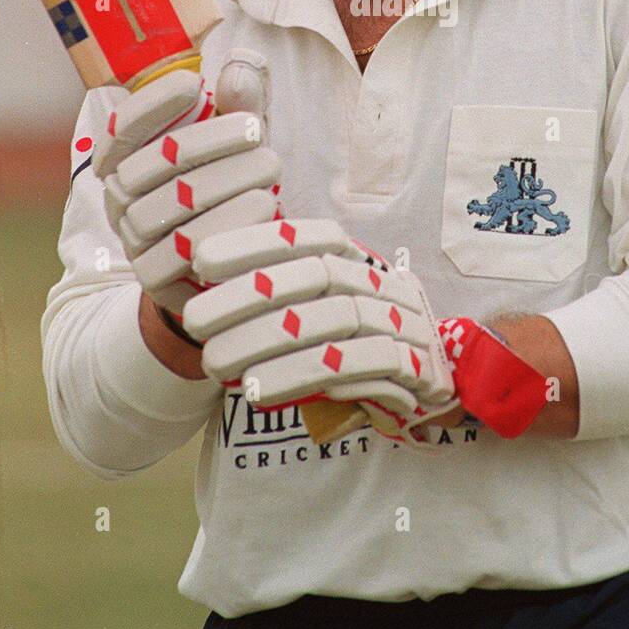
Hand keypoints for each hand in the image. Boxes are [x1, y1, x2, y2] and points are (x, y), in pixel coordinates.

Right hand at [92, 51, 281, 315]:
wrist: (229, 259)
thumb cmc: (233, 183)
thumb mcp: (240, 140)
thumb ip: (240, 104)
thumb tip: (241, 68)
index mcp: (129, 157)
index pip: (123, 126)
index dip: (151, 103)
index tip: (193, 83)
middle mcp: (120, 197)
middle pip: (150, 165)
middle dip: (207, 142)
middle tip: (257, 132)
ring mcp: (133, 239)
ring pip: (165, 208)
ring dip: (223, 184)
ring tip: (272, 170)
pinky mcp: (155, 277)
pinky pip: (180, 254)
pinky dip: (225, 227)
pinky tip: (265, 209)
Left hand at [182, 219, 459, 445]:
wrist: (435, 377)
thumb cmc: (357, 341)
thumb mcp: (321, 309)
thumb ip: (280, 296)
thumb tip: (204, 293)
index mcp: (354, 258)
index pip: (305, 238)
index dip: (255, 242)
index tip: (201, 258)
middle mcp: (379, 281)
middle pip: (314, 275)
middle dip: (249, 294)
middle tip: (193, 318)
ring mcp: (400, 321)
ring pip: (331, 319)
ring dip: (267, 341)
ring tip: (214, 360)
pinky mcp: (411, 366)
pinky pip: (355, 365)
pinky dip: (302, 375)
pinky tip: (258, 390)